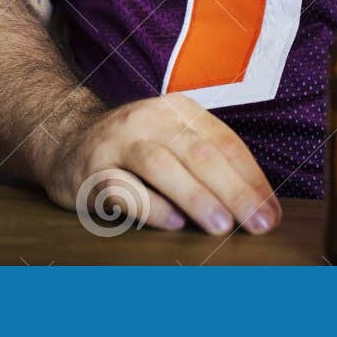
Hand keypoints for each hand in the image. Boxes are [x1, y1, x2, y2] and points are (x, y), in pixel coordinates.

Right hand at [37, 93, 279, 234]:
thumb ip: (209, 163)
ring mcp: (116, 143)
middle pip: (198, 153)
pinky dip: (150, 207)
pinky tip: (174, 223)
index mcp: (177, 110)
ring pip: (161, 165)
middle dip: (233, 191)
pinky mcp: (92, 171)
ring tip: (221, 226)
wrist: (64, 141)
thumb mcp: (173, 140)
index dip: (252, 179)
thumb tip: (257, 207)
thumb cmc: (134, 150)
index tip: (271, 213)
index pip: (224, 142)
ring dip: (195, 196)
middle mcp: (147, 119)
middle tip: (257, 225)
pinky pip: (123, 189)